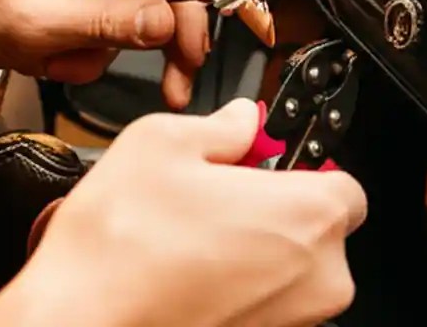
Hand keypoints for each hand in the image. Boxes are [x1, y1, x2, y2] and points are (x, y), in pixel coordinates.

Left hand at [0, 0, 220, 106]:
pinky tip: (54, 57)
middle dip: (174, 40)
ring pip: (144, 19)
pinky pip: (116, 33)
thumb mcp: (39, 23)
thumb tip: (169, 23)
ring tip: (72, 64)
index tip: (246, 12)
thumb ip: (112, 23)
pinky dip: (91, 56)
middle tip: (179, 81)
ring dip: (119, 52)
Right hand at [0, 98, 367, 326]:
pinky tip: (187, 271)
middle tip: (216, 198)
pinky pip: (265, 303)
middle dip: (276, 211)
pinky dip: (236, 286)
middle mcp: (317, 278)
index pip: (345, 183)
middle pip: (320, 231)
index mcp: (308, 216)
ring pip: (291, 271)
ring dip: (255, 250)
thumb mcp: (161, 143)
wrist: (81, 320)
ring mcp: (292, 321)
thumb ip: (219, 126)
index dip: (301, 169)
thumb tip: (241, 121)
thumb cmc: (120, 244)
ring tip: (191, 236)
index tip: (260, 166)